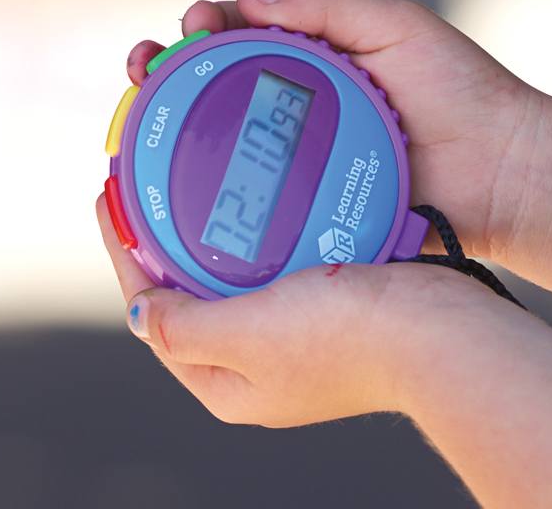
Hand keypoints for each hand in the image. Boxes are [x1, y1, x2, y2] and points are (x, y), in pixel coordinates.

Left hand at [95, 192, 511, 427]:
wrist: (443, 332)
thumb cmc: (349, 340)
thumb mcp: (249, 334)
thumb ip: (183, 326)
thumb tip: (136, 315)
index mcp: (227, 380)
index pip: (150, 311)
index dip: (124, 251)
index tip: (109, 194)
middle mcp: (258, 358)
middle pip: (190, 287)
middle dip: (166, 233)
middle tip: (150, 176)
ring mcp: (296, 329)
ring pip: (235, 266)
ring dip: (214, 220)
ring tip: (197, 171)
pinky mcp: (331, 296)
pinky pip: (280, 252)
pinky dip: (263, 219)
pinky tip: (265, 185)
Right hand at [125, 0, 542, 260]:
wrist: (506, 171)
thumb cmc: (461, 89)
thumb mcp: (396, 25)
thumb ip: (326, 5)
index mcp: (321, 53)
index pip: (246, 31)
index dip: (206, 24)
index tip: (189, 24)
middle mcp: (304, 102)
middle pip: (218, 84)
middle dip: (172, 72)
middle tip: (145, 70)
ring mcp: (303, 156)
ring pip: (224, 140)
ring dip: (175, 128)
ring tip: (142, 121)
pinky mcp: (309, 205)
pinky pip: (252, 195)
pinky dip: (211, 188)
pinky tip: (177, 187)